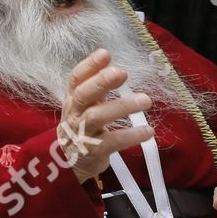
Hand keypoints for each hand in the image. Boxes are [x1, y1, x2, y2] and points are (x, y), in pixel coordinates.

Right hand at [57, 48, 154, 184]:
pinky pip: (112, 142)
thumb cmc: (82, 128)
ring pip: (98, 116)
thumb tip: (115, 68)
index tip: (105, 54)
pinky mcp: (94, 151)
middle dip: (102, 82)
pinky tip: (148, 131)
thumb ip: (96, 89)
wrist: (68, 164)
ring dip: (122, 107)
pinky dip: (131, 135)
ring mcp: (82, 132)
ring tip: (146, 100)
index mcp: (72, 99)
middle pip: (83, 95)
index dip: (89, 66)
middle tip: (122, 73)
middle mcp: (74, 113)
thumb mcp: (83, 107)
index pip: (76, 79)